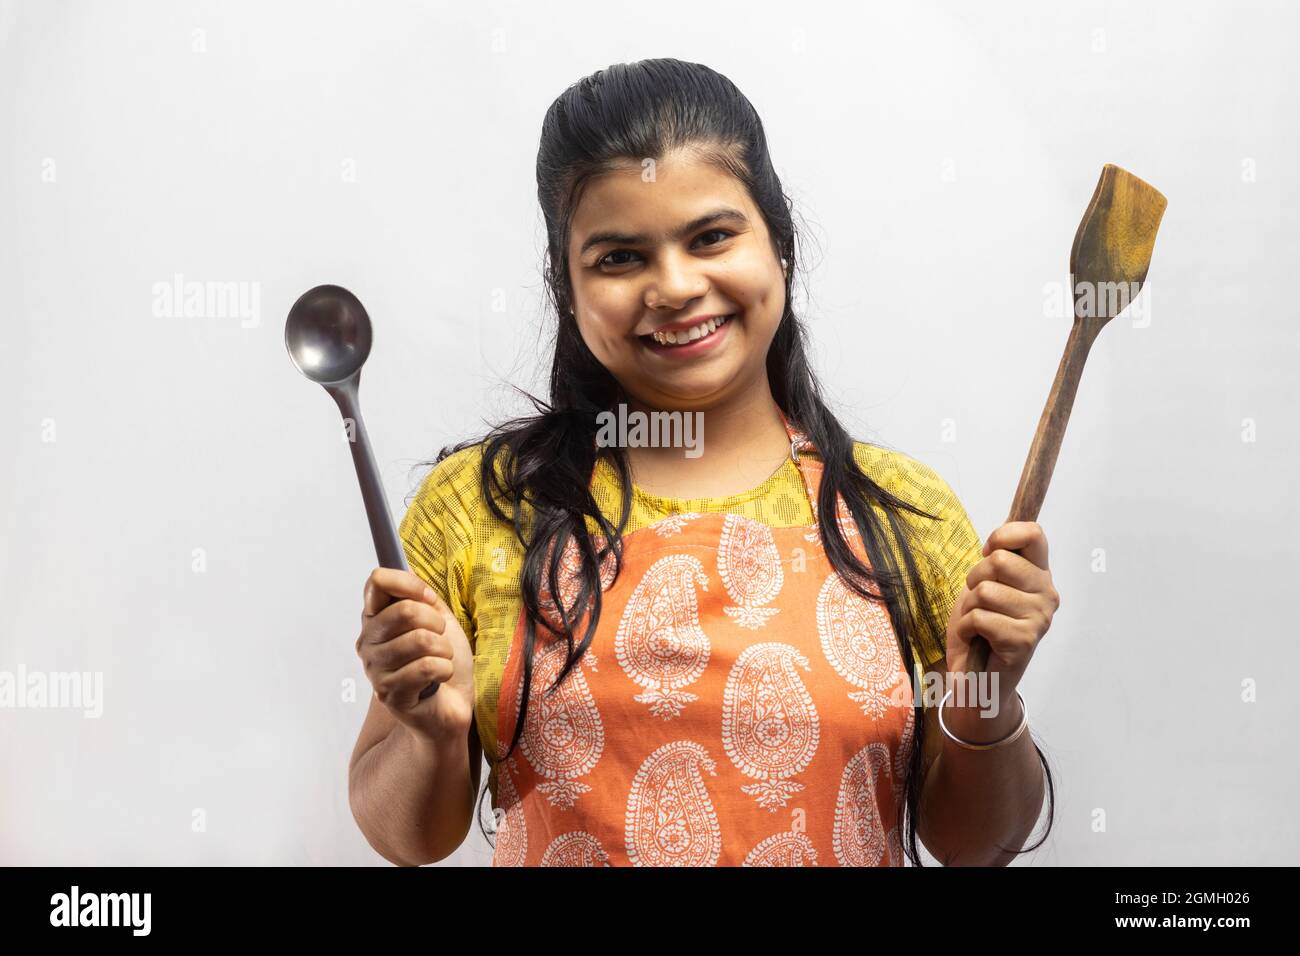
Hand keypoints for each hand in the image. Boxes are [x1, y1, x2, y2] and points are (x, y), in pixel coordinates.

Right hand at [356, 568, 475, 742]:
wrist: (452, 704)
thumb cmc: (442, 659)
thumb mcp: (437, 618)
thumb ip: (420, 595)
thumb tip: (406, 566)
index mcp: (375, 617)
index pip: (377, 581)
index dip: (410, 584)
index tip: (429, 598)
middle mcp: (368, 641)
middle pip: (405, 610)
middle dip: (437, 622)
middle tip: (441, 637)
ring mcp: (375, 669)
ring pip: (421, 640)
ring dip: (444, 650)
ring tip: (442, 659)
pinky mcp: (389, 694)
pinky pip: (427, 667)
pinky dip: (445, 670)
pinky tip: (440, 678)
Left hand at [945, 521, 1059, 713]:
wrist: (976, 675)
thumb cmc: (978, 625)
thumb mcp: (985, 583)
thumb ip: (998, 559)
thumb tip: (999, 536)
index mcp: (1040, 574)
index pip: (1033, 533)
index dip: (1002, 536)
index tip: (988, 553)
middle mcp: (1047, 594)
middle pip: (999, 561)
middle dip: (974, 579)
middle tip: (978, 601)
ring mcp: (1039, 618)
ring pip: (984, 591)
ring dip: (969, 608)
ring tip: (978, 623)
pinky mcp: (1024, 641)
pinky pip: (979, 618)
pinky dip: (966, 629)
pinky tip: (977, 639)